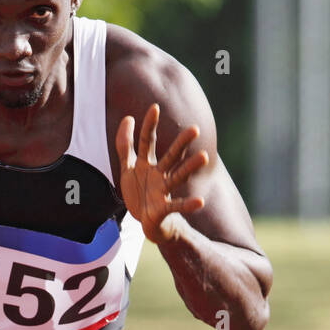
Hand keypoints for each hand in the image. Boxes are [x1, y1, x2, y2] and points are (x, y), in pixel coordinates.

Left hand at [115, 103, 207, 242]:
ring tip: (204, 156)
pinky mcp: (164, 208)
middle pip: (171, 156)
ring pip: (178, 176)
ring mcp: (163, 191)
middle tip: (195, 129)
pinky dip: (189, 204)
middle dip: (181, 143)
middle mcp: (159, 175)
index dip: (149, 125)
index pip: (147, 142)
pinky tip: (200, 201)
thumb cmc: (140, 193)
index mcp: (147, 164)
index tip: (154, 107)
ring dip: (190, 167)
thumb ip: (125, 145)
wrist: (146, 222)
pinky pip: (178, 205)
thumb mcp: (128, 168)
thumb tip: (128, 118)